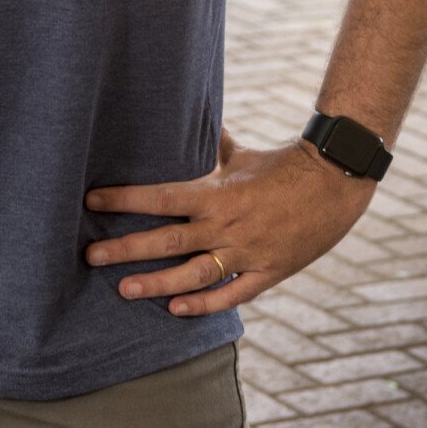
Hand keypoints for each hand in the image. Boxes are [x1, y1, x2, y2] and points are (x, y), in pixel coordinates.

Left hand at [84, 127, 374, 315]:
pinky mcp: (267, 272)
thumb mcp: (242, 154)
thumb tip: (188, 117)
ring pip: (194, 274)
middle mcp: (227, 225)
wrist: (335, 184)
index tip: (92, 200)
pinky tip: (175, 310)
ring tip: (123, 289)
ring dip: (157, 284)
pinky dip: (204, 304)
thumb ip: (211, 145)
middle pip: (168, 241)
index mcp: (217, 193)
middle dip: (126, 248)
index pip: (161, 197)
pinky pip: (231, 295)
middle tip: (91, 255)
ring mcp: (247, 253)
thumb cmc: (283, 165)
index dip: (125, 199)